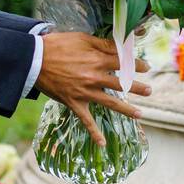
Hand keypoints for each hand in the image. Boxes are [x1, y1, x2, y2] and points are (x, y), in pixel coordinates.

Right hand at [35, 32, 151, 146]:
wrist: (34, 59)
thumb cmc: (58, 45)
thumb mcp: (83, 38)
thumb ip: (103, 43)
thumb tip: (122, 44)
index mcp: (98, 60)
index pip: (124, 63)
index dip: (137, 65)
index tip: (146, 67)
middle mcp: (95, 78)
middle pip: (122, 84)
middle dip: (138, 88)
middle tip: (149, 91)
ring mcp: (85, 92)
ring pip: (111, 103)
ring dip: (127, 110)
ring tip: (141, 114)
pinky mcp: (74, 103)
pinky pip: (86, 121)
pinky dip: (94, 133)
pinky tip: (102, 144)